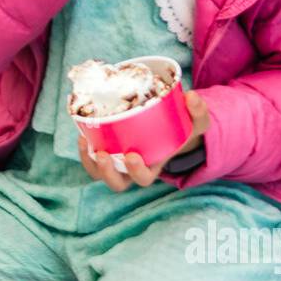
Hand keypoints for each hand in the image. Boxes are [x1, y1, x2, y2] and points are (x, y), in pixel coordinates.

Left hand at [76, 90, 210, 191]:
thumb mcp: (195, 122)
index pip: (143, 178)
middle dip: (108, 173)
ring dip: (90, 163)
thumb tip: (191, 97)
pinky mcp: (106, 149)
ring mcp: (117, 161)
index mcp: (153, 166)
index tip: (132, 155)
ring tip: (87, 143)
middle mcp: (132, 168)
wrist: (169, 125)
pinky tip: (82, 135)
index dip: (136, 171)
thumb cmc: (182, 128)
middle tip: (103, 154)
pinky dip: (84, 150)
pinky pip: (90, 158)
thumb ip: (198, 112)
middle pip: (117, 183)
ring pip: (99, 173)